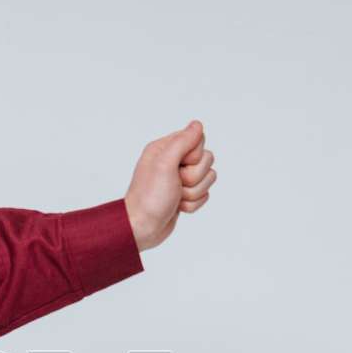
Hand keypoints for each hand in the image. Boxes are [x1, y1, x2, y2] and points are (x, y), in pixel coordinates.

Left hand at [123, 120, 217, 251]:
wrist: (142, 228)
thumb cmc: (149, 197)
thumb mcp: (164, 164)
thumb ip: (182, 142)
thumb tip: (197, 124)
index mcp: (164, 149)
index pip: (197, 139)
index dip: (194, 155)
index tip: (178, 166)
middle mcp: (172, 161)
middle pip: (207, 159)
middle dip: (194, 177)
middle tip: (175, 184)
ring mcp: (179, 179)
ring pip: (209, 178)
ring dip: (193, 192)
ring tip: (175, 198)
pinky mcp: (185, 194)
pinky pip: (205, 194)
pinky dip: (193, 204)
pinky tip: (177, 207)